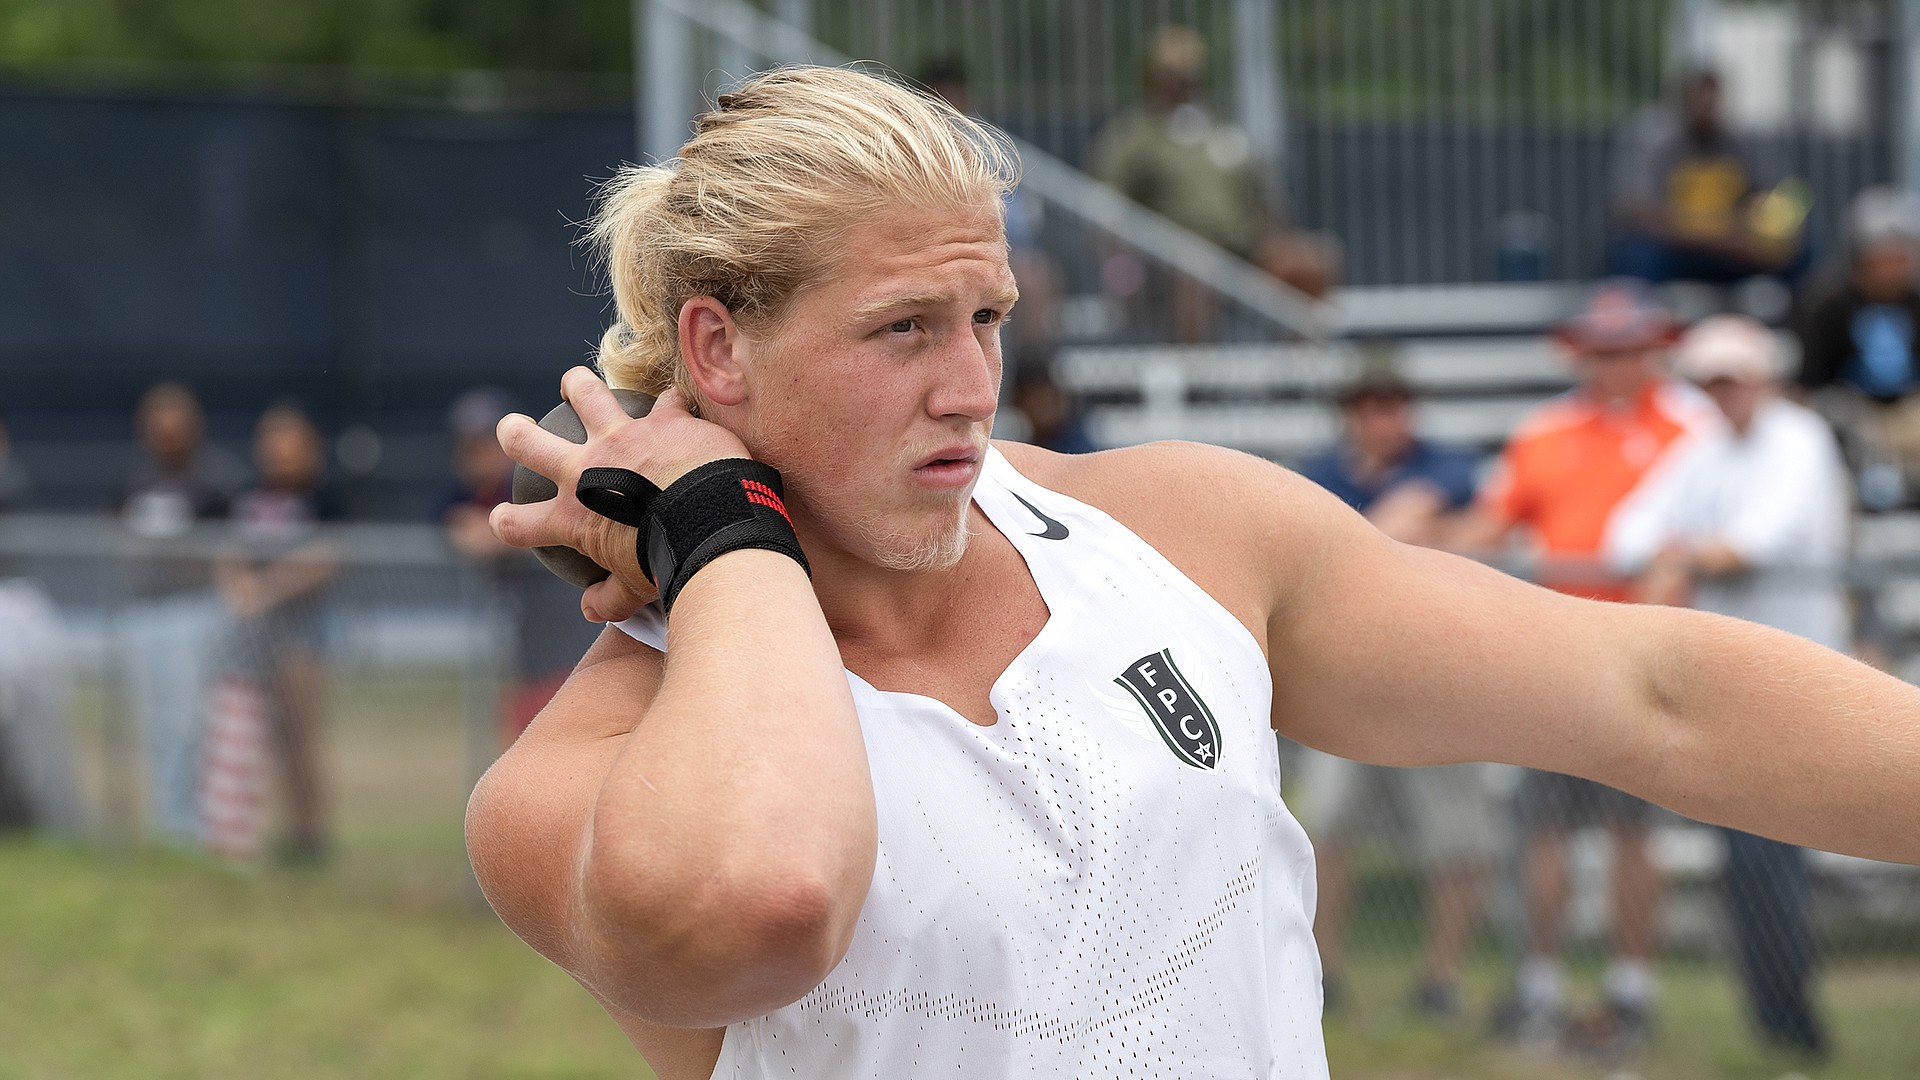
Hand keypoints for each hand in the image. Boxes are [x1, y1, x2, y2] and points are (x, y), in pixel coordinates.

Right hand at [490, 368, 750, 621]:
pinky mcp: (663, 421)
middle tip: (513, 429)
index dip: (507, 522)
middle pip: (529, 443)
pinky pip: (665, 402)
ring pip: (586, 396)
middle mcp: (585, 470)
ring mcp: (622, 438)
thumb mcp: (634, 592)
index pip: (519, 524)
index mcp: (572, 517)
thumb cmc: (668, 565)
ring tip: (574, 382)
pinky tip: (676, 401)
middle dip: (515, 434)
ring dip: (578, 386)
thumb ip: (609, 599)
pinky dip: (670, 404)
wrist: (710, 526)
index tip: (505, 520)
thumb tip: (591, 609)